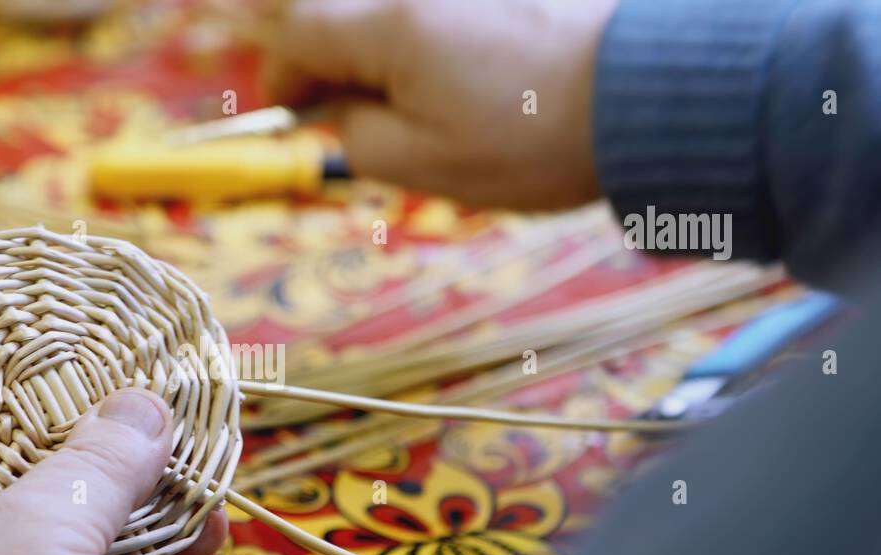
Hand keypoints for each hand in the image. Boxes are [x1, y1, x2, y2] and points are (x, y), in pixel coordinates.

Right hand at [262, 0, 618, 209]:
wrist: (649, 93)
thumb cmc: (533, 138)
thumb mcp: (425, 164)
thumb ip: (356, 136)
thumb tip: (334, 113)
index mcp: (389, 27)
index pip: (299, 31)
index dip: (281, 75)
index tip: (291, 112)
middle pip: (340, 7)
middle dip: (324, 54)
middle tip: (338, 105)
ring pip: (389, 9)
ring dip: (375, 47)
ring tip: (400, 98)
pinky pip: (436, 10)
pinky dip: (422, 37)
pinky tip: (450, 76)